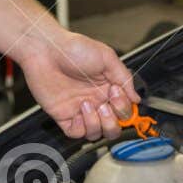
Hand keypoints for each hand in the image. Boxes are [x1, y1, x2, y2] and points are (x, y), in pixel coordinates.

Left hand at [20, 29, 140, 140]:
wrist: (46, 50)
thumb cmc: (73, 48)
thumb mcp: (107, 57)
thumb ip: (124, 78)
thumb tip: (136, 98)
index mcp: (108, 88)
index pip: (124, 111)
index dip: (124, 108)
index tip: (117, 94)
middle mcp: (95, 101)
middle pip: (113, 128)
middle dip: (113, 122)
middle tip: (106, 105)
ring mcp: (79, 110)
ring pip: (96, 134)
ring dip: (97, 124)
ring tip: (88, 104)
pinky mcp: (63, 115)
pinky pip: (76, 133)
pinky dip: (82, 127)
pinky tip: (79, 110)